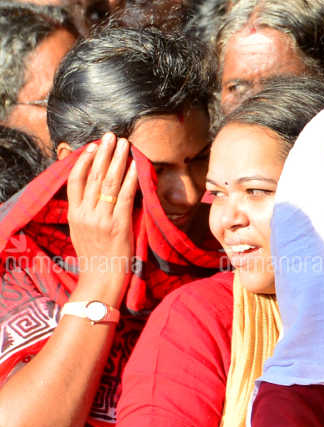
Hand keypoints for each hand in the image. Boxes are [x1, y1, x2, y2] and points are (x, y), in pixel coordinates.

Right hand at [67, 132, 138, 303]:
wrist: (101, 279)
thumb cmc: (95, 258)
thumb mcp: (81, 233)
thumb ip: (85, 214)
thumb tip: (94, 195)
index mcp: (74, 215)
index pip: (75, 181)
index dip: (83, 161)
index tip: (92, 147)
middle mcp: (86, 214)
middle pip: (94, 176)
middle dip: (103, 153)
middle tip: (111, 136)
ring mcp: (102, 219)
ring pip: (109, 182)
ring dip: (118, 160)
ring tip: (124, 144)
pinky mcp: (119, 225)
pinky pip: (126, 196)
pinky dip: (130, 179)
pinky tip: (135, 166)